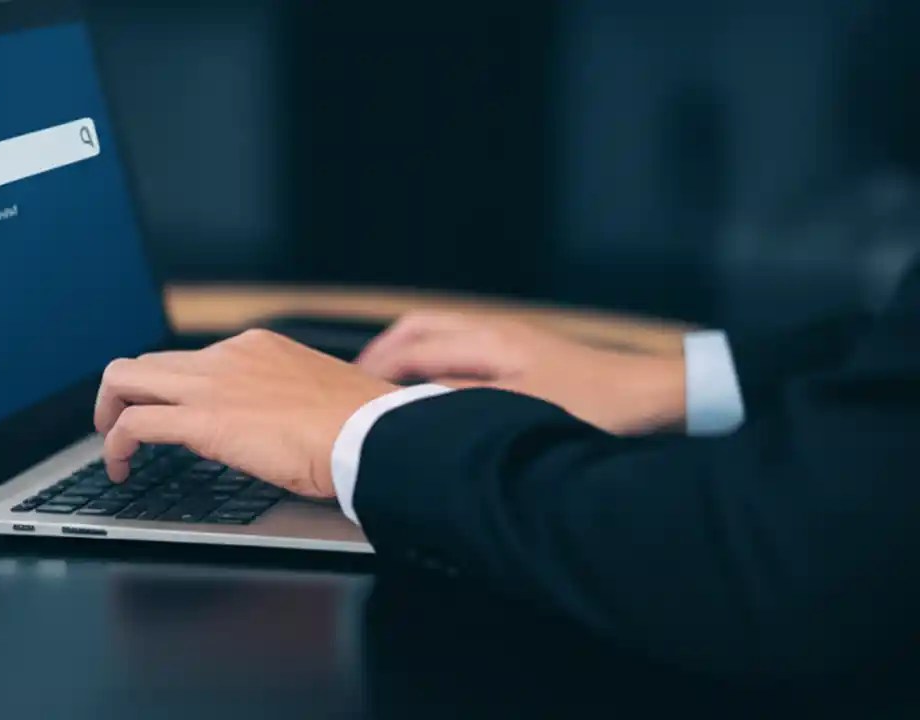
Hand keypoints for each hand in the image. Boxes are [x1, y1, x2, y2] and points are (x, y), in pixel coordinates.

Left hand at [94, 329, 395, 497]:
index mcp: (256, 347)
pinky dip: (116, 445)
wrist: (369, 434)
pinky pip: (135, 423)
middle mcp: (227, 355)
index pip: (191, 358)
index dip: (170, 388)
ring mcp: (211, 384)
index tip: (170, 412)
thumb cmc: (357, 425)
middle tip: (121, 425)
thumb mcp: (312, 396)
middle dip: (124, 394)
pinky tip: (120, 467)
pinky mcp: (203, 419)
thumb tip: (267, 425)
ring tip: (114, 447)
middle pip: (148, 361)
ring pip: (126, 378)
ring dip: (109, 413)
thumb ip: (279, 400)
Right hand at [356, 312, 685, 434]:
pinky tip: (429, 387)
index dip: (372, 371)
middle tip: (351, 382)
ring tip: (381, 383)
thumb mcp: (518, 412)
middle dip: (379, 354)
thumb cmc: (592, 406)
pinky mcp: (519, 350)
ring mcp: (505, 338)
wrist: (646, 393)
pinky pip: (455, 344)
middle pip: (416, 329)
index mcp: (486, 342)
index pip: (410, 349)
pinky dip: (428, 358)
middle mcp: (490, 331)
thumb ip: (459, 405)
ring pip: (436, 333)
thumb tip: (407, 406)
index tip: (345, 393)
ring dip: (403, 353)